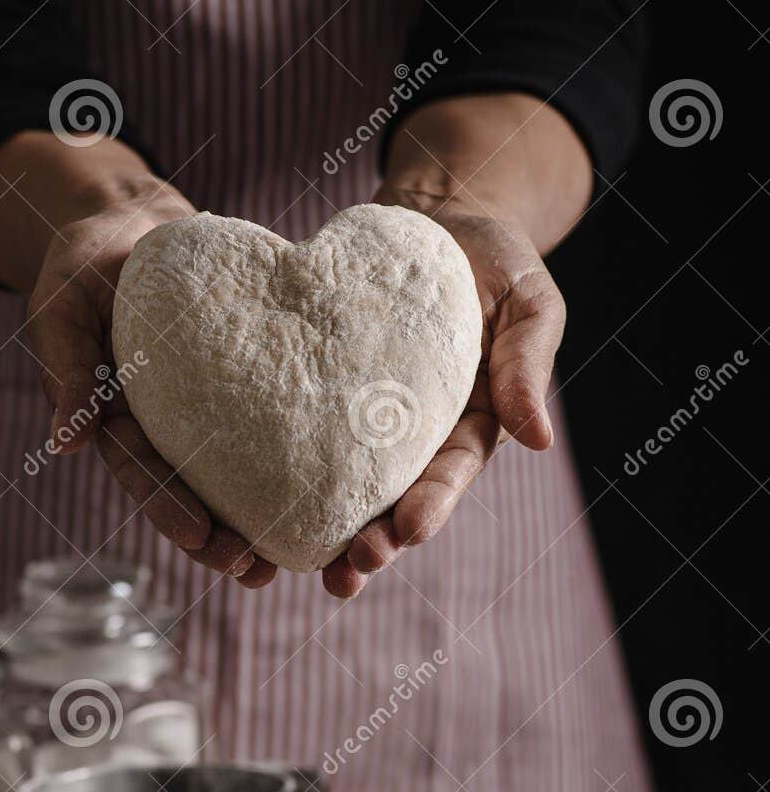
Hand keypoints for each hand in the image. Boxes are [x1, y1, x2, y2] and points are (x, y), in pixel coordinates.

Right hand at [25, 178, 276, 586]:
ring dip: (260, 516)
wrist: (132, 223)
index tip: (201, 536)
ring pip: (234, 471)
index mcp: (118, 419)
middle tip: (256, 570)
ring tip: (297, 557)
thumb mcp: (61, 306)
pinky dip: (295, 454)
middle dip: (221, 536)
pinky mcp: (245, 381)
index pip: (144, 474)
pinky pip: (270, 420)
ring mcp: (203, 409)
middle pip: (193, 490)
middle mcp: (164, 425)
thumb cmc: (82, 261)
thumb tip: (66, 445)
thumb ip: (65, 367)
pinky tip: (331, 484)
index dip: (170, 508)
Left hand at [321, 94, 588, 598]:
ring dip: (326, 532)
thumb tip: (540, 441)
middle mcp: (415, 436)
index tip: (409, 530)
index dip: (431, 504)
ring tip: (300, 567)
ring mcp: (367, 422)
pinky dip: (279, 474)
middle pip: (393, 501)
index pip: (451, 473)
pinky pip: (300, 438)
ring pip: (344, 488)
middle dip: (374, 542)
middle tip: (349, 570)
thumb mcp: (529, 300)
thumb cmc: (490, 259)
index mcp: (469, 422)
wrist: (431, 222)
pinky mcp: (323, 397)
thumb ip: (527, 362)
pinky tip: (250, 507)